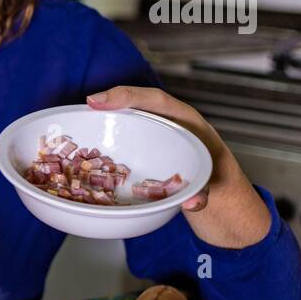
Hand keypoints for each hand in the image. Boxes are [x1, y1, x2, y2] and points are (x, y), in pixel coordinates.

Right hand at [86, 86, 270, 246]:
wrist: (223, 203)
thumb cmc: (220, 187)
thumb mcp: (214, 190)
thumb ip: (204, 193)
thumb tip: (192, 201)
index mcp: (188, 125)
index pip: (156, 100)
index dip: (127, 95)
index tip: (100, 100)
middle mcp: (168, 128)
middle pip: (136, 107)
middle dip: (110, 104)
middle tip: (84, 108)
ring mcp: (156, 142)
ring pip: (127, 126)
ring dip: (104, 126)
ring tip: (77, 128)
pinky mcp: (146, 158)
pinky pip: (124, 146)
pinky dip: (105, 150)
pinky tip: (86, 158)